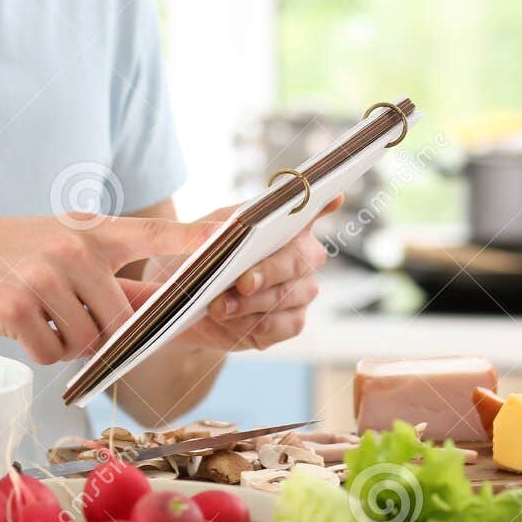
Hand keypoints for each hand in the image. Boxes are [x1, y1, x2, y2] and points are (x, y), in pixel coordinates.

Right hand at [0, 214, 221, 365]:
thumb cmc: (12, 255)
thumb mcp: (63, 249)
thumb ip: (111, 275)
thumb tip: (161, 310)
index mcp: (91, 231)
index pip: (153, 235)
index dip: (194, 239)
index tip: (232, 234)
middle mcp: (72, 251)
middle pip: (119, 318)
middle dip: (99, 330)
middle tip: (66, 312)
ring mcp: (43, 278)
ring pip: (86, 341)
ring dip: (66, 342)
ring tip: (38, 313)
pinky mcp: (14, 310)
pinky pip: (52, 354)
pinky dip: (40, 351)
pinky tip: (18, 325)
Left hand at [149, 196, 341, 353]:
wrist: (187, 303)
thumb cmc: (197, 259)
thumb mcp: (190, 239)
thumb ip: (204, 234)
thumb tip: (217, 232)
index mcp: (281, 223)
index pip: (310, 207)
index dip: (325, 202)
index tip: (334, 196)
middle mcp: (301, 254)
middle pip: (300, 259)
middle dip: (270, 271)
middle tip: (242, 282)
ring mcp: (300, 289)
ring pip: (291, 296)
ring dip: (254, 304)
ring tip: (219, 307)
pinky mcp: (291, 321)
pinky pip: (285, 326)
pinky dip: (255, 325)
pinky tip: (231, 323)